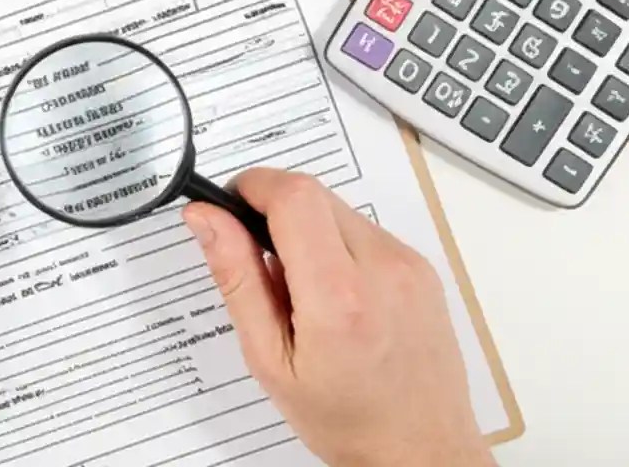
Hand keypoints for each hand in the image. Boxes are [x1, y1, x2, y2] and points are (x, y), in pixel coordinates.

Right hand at [182, 170, 493, 466]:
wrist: (419, 448)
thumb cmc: (344, 418)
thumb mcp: (270, 358)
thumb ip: (237, 279)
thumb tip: (207, 219)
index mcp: (338, 297)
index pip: (292, 196)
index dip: (251, 187)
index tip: (229, 207)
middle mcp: (382, 270)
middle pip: (313, 194)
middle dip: (273, 211)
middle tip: (259, 263)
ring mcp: (408, 265)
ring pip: (338, 208)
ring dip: (306, 230)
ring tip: (300, 291)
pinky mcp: (421, 267)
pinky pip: (365, 230)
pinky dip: (337, 246)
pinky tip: (333, 295)